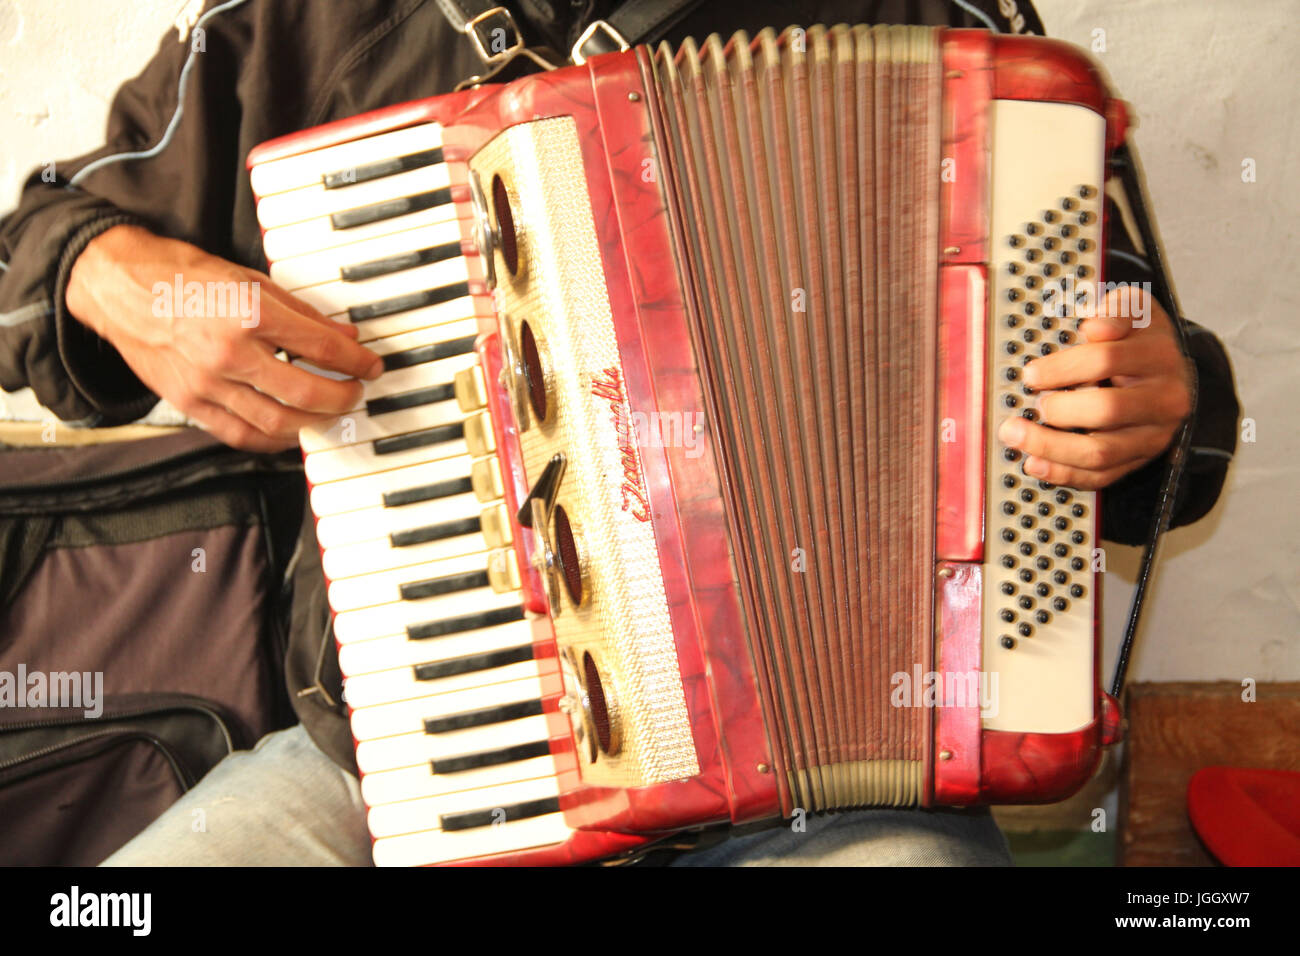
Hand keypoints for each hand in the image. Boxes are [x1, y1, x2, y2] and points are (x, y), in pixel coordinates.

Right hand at [66, 224, 381, 451]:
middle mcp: (229, 352)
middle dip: (343, 398)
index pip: (323, 348)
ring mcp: (207, 382)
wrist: (119, 286)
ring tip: (330, 414)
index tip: (372, 366)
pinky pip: (240, 435)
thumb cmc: (182, 276)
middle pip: (306, 393)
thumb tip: (345, 337)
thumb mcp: (250, 279)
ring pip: (277, 422)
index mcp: (249, 313)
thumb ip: (302, 313)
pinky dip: (273, 439)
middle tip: (356, 393)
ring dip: (314, 424)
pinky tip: (292, 431)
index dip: (358, 362)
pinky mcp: (189, 403)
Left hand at [997, 285, 1191, 490]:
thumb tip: (1095, 325)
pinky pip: (1101, 476)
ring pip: (1101, 451)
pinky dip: (1064, 473)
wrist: (1171, 374)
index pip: (1107, 360)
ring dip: (1051, 447)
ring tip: (1016, 436)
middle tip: (1032, 405)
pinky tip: (1035, 463)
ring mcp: (1153, 434)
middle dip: (1059, 410)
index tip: (1031, 374)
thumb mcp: (1134, 311)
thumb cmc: (1139, 340)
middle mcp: (1163, 399)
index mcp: (1158, 356)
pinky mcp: (1140, 459)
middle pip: (1106, 409)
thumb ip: (1116, 311)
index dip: (1063, 367)